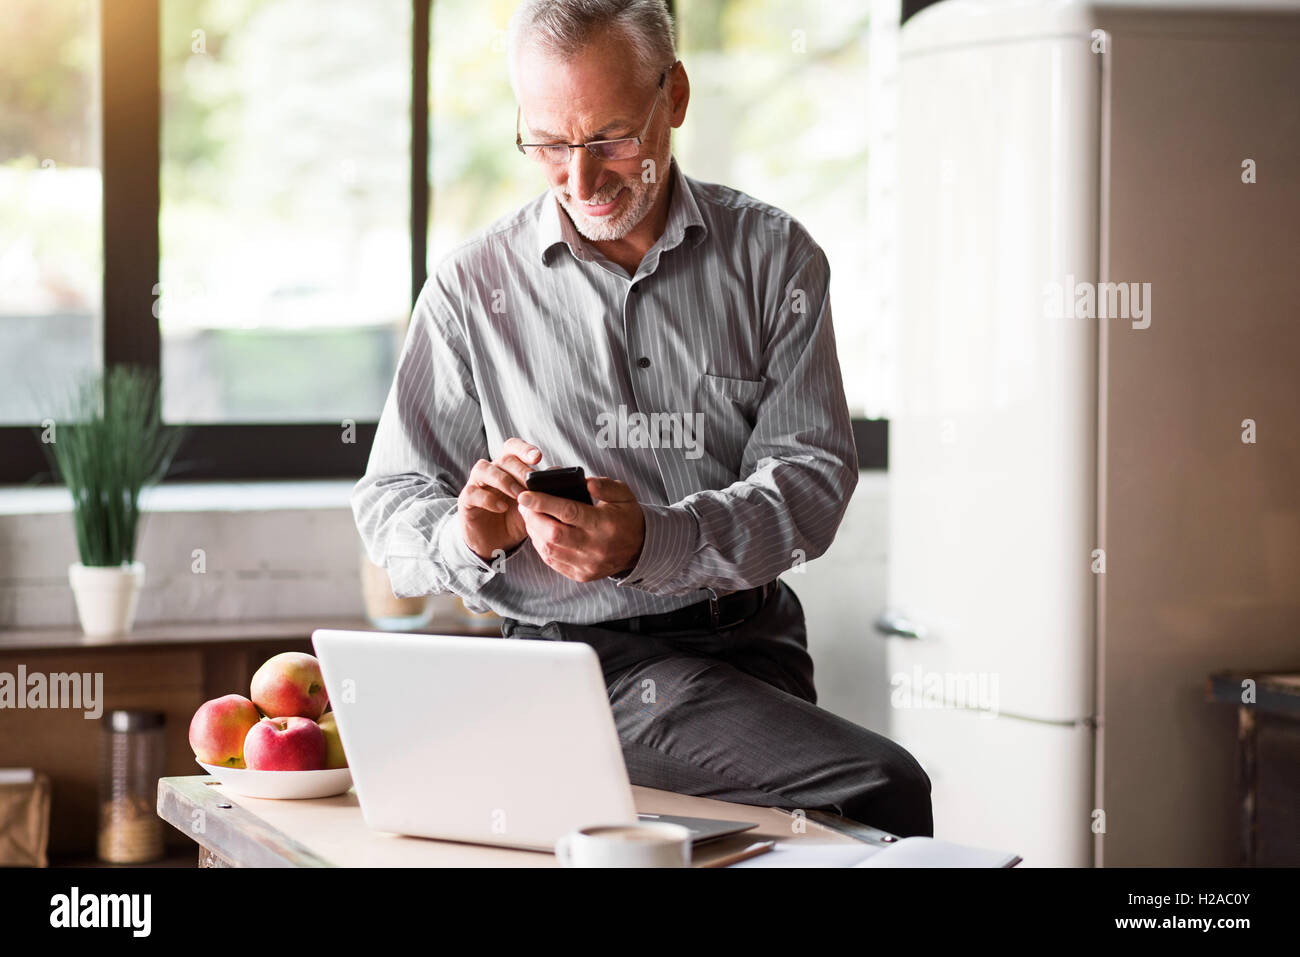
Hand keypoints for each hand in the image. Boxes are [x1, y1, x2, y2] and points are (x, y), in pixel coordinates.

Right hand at [456, 437, 542, 562]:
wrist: (493, 542)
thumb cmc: (513, 518)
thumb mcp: (531, 505)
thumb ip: (541, 490)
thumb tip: (558, 474)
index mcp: (507, 467)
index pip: (512, 447)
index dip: (524, 449)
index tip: (538, 457)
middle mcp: (491, 471)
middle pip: (503, 458)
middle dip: (520, 469)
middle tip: (532, 483)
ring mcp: (476, 484)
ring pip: (484, 469)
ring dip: (504, 480)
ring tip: (519, 495)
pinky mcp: (466, 500)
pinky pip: (473, 492)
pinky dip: (488, 498)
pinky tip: (501, 507)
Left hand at [517, 477, 645, 582]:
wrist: (640, 549)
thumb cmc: (627, 517)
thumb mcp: (623, 494)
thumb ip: (605, 485)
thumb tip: (585, 483)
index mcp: (604, 524)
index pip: (568, 513)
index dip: (543, 503)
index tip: (525, 495)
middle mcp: (595, 547)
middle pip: (553, 534)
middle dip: (533, 517)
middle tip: (524, 504)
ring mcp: (587, 564)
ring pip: (549, 550)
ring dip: (534, 532)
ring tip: (530, 517)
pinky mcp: (581, 575)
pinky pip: (553, 562)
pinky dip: (542, 546)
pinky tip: (540, 533)